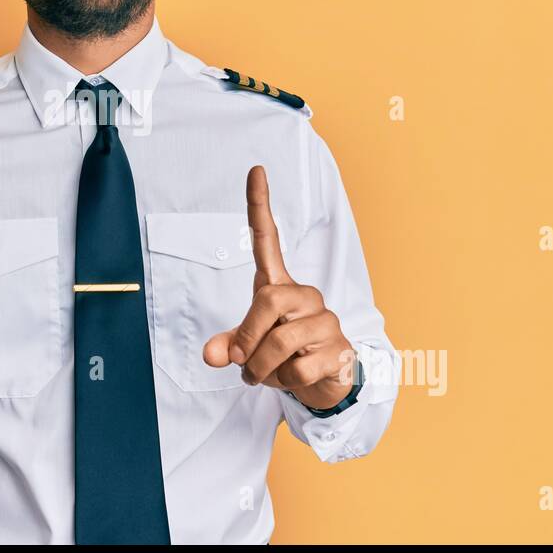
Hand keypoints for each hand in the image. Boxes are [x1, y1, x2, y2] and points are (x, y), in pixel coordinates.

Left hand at [202, 165, 357, 409]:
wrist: (325, 382)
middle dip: (247, 337)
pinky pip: (300, 367)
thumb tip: (213, 355)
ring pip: (282, 341)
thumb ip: (228, 346)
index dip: (260, 205)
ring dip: (262, 368)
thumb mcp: (248, 348)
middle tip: (242, 363)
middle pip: (267, 301)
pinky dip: (285, 382)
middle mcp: (304, 295)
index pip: (268, 238)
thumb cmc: (282, 355)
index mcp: (279, 286)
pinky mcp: (339, 348)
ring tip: (263, 377)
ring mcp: (326, 320)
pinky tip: (294, 379)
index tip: (256, 169)